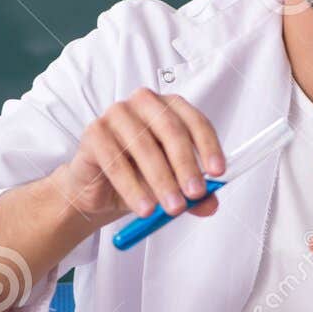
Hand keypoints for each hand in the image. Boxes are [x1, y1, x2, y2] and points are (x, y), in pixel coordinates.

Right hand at [52, 89, 225, 227]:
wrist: (97, 189)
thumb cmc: (136, 176)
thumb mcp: (171, 187)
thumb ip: (192, 194)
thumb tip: (210, 204)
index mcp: (169, 108)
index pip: (195, 121)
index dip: (209, 147)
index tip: (217, 173)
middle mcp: (144, 103)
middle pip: (171, 130)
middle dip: (186, 166)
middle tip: (194, 194)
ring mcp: (117, 114)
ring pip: (144, 147)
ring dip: (161, 181)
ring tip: (171, 208)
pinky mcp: (94, 132)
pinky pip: (116, 162)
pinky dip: (132, 189)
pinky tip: (144, 208)